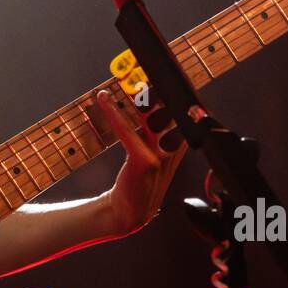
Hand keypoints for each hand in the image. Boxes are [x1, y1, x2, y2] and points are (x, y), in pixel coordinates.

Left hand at [95, 87, 188, 236]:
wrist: (127, 213)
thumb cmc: (137, 182)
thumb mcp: (150, 153)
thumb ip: (152, 131)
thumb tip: (144, 101)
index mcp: (178, 148)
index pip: (183, 114)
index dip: (175, 94)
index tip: (166, 74)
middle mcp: (173, 151)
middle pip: (172, 113)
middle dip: (159, 93)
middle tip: (144, 75)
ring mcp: (161, 157)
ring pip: (153, 119)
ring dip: (140, 99)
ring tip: (128, 83)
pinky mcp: (144, 162)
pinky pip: (129, 131)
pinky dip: (115, 113)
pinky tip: (104, 99)